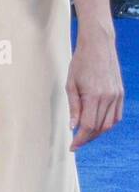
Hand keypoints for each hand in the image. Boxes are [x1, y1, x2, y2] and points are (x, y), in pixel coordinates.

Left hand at [66, 32, 123, 148]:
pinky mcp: (121, 93)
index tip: (72, 146)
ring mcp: (117, 95)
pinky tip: (98, 124)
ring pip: (109, 124)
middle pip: (99, 128)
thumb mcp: (71, 84)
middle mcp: (109, 97)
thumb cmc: (80, 62)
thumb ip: (73, 107)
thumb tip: (73, 127)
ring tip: (85, 134)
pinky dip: (108, 124)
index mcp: (94, 95)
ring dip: (98, 132)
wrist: (98, 45)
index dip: (80, 139)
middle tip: (76, 142)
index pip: (88, 126)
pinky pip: (116, 116)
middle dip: (87, 138)